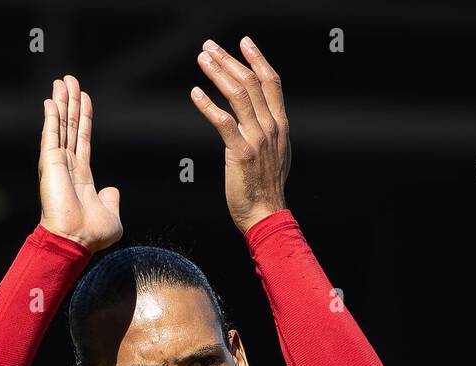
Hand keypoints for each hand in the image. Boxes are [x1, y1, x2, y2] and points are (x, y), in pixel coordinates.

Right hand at [38, 75, 122, 251]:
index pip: (83, 139)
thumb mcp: (112, 217)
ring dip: (61, 103)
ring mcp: (58, 163)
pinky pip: (51, 135)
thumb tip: (112, 190)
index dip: (84, 118)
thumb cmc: (91, 235)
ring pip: (60, 126)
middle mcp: (68, 166)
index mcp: (82, 176)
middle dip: (70, 103)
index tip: (84, 98)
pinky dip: (50, 117)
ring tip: (62, 81)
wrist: (75, 240)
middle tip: (69, 80)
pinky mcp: (50, 164)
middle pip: (70, 127)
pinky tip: (51, 100)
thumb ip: (112, 201)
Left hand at [190, 37, 290, 233]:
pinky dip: (207, 105)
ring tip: (202, 60)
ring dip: (218, 73)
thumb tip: (262, 116)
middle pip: (251, 82)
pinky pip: (223, 122)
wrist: (266, 214)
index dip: (257, 58)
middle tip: (209, 47)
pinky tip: (195, 93)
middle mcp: (271, 127)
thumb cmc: (266, 187)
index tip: (243, 42)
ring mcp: (257, 139)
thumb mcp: (277, 153)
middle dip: (229, 60)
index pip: (272, 82)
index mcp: (280, 125)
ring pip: (238, 95)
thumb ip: (270, 131)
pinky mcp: (240, 153)